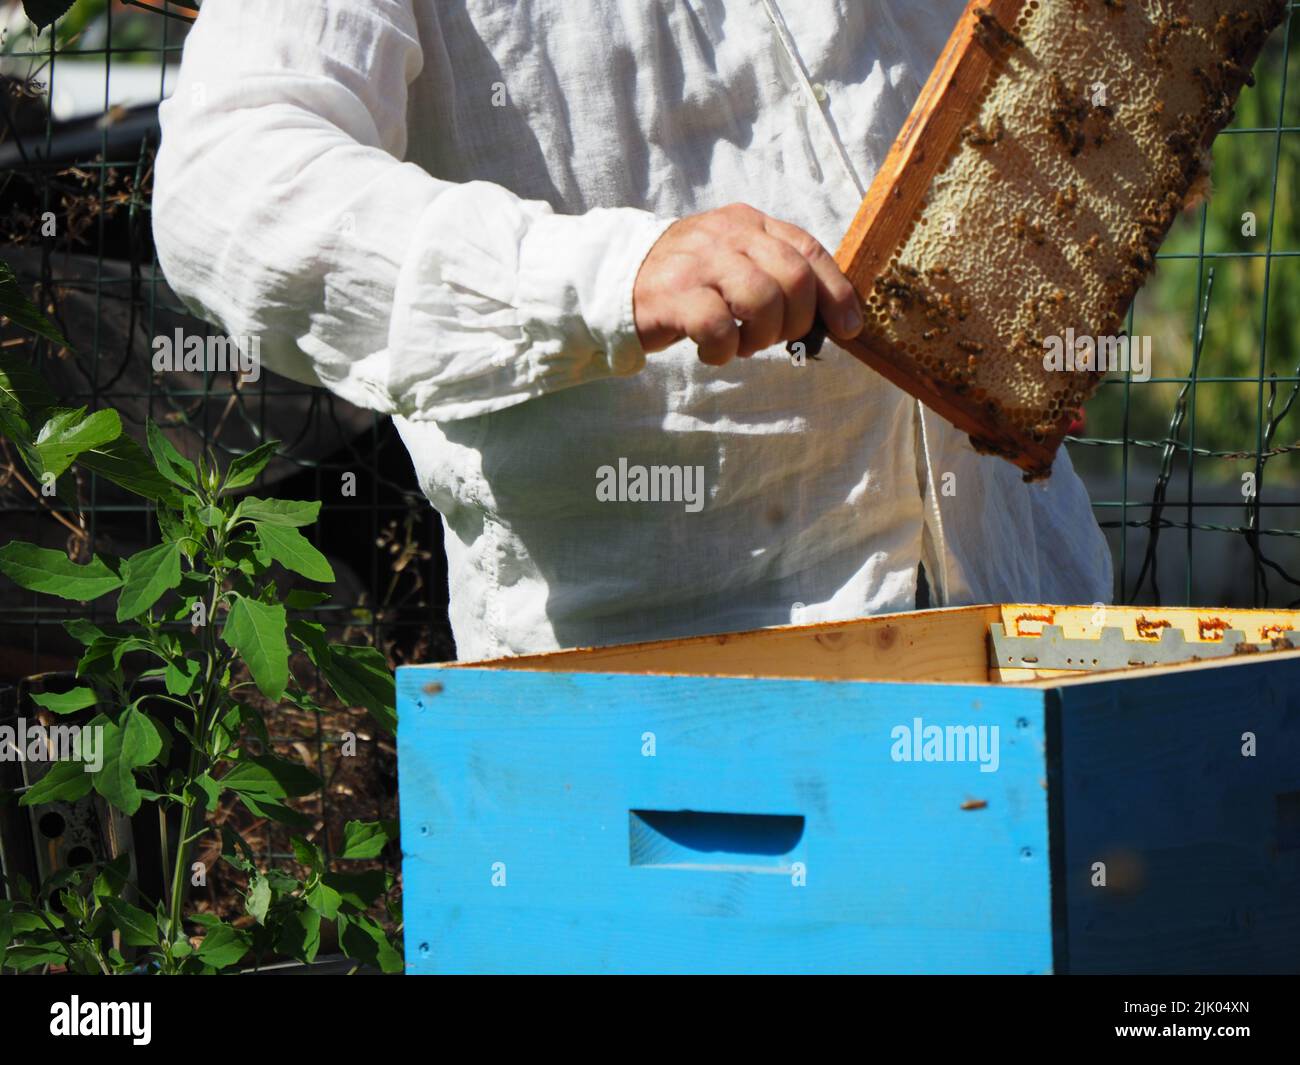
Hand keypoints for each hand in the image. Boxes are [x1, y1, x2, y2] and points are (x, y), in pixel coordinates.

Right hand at [632, 203, 863, 364]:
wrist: (617, 280)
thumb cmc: (689, 282)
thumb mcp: (735, 262)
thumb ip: (777, 275)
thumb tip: (833, 318)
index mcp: (749, 223)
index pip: (809, 251)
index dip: (837, 293)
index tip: (849, 328)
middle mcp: (727, 235)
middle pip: (792, 278)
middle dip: (796, 321)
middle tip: (776, 339)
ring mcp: (699, 263)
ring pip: (761, 300)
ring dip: (761, 337)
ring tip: (742, 345)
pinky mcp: (673, 296)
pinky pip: (720, 328)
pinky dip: (724, 351)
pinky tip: (713, 352)